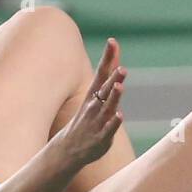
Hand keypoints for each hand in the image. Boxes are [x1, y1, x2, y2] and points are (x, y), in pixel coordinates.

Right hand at [52, 38, 125, 166]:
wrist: (68, 150)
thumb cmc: (86, 120)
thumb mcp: (95, 97)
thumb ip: (109, 76)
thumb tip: (116, 54)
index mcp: (93, 95)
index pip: (101, 72)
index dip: (108, 58)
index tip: (112, 42)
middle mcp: (95, 106)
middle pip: (105, 89)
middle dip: (113, 78)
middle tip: (122, 68)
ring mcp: (97, 122)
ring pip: (107, 107)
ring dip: (113, 97)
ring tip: (119, 86)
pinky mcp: (101, 138)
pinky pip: (109, 129)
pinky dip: (113, 122)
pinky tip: (119, 115)